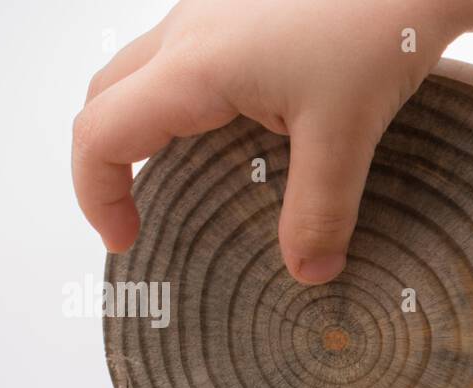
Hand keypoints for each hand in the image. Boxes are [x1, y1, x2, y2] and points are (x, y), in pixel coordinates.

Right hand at [73, 0, 457, 282]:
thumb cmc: (376, 26)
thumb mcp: (346, 133)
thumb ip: (320, 212)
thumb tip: (308, 275)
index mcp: (194, 66)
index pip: (101, 133)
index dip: (97, 195)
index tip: (127, 241)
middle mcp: (188, 31)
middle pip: (107, 98)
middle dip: (109, 163)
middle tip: (139, 217)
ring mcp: (211, 11)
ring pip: (144, 73)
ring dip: (147, 128)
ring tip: (186, 180)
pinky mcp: (241, 7)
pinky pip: (186, 57)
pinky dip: (185, 102)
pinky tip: (240, 130)